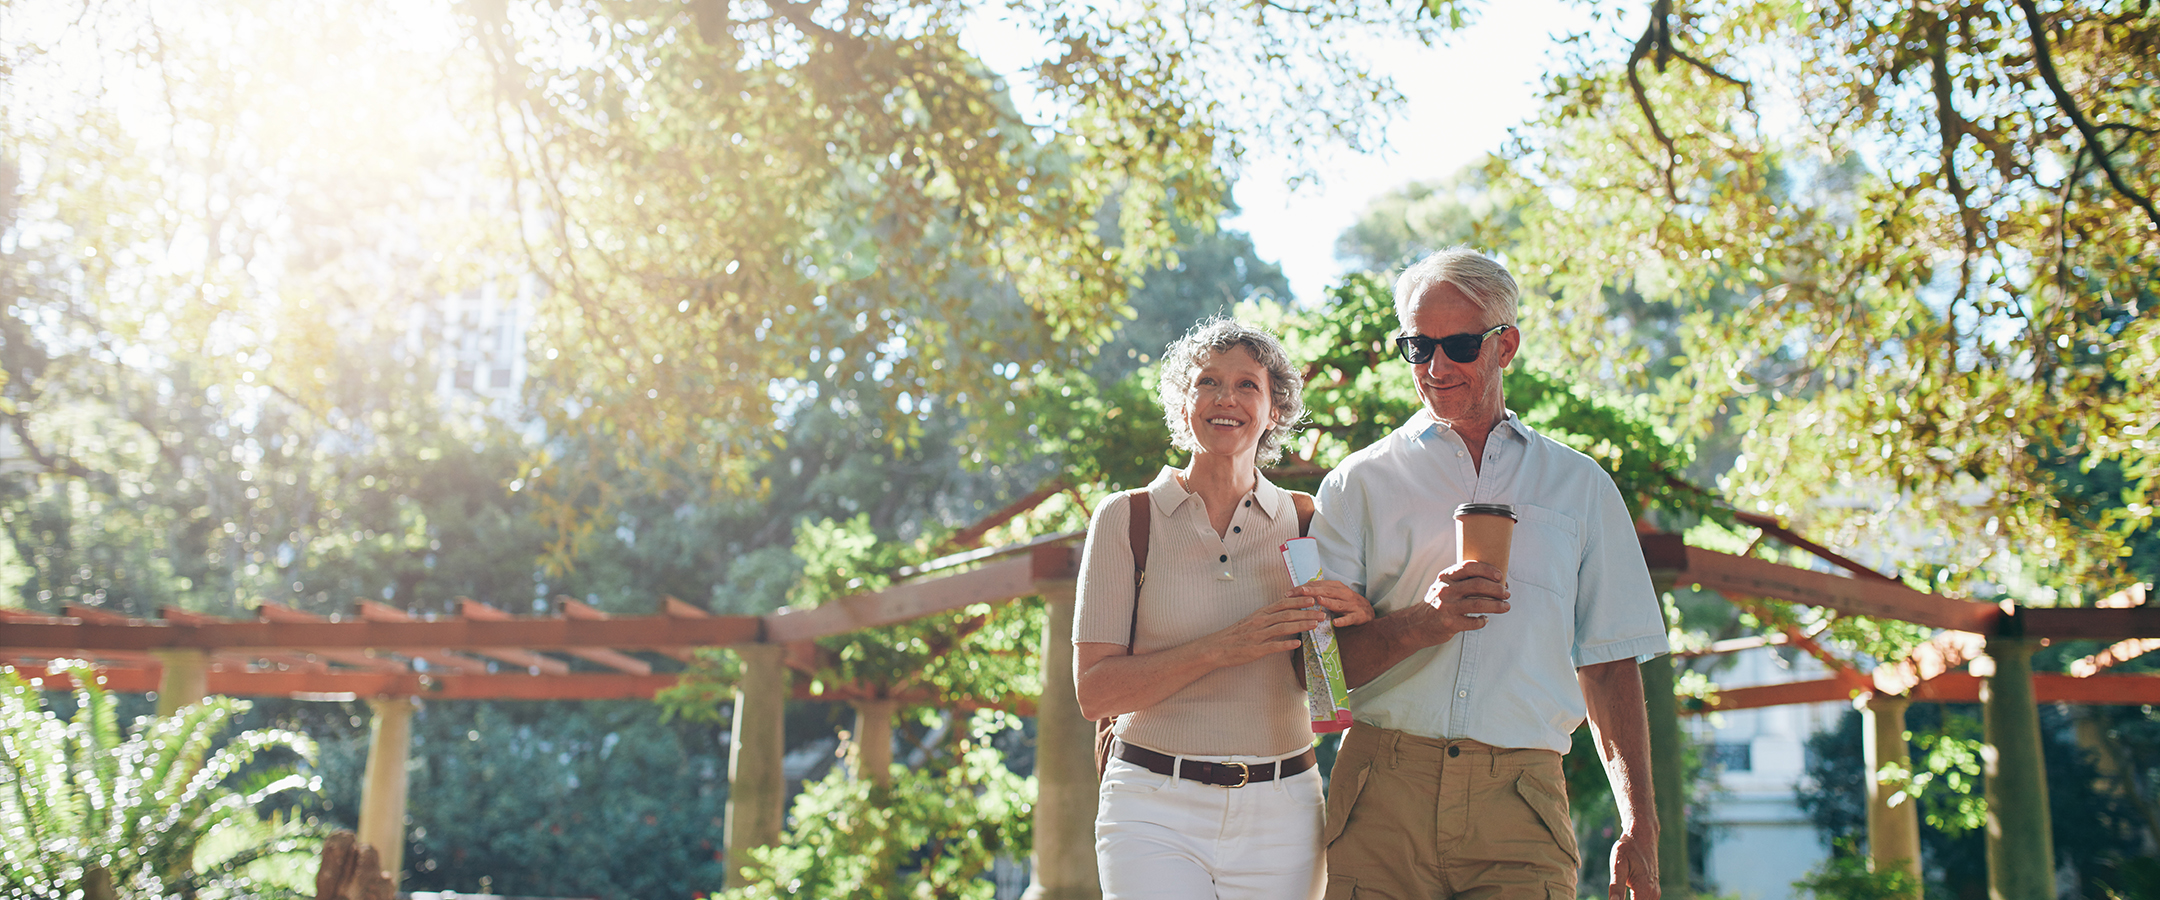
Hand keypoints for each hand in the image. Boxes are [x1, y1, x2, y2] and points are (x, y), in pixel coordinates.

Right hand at [1201, 595, 1325, 667]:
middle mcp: (1260, 622)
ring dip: (1301, 625)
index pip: (1283, 604)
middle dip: (1306, 612)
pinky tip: (1297, 644)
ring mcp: (1258, 635)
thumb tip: (1287, 614)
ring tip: (1315, 624)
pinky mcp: (1255, 649)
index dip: (1299, 600)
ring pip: (1283, 628)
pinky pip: (1272, 646)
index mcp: (1261, 614)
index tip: (1313, 598)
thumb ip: (1269, 617)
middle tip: (1322, 611)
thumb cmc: (1236, 635)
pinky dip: (1285, 645)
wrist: (1216, 647)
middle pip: (1287, 614)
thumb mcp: (1253, 621)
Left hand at [1286, 579, 1374, 626]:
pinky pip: (1349, 619)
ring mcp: (1351, 605)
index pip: (1317, 585)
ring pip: (1338, 604)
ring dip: (1328, 602)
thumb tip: (1298, 591)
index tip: (1288, 593)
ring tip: (1318, 601)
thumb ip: (1319, 592)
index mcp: (1336, 587)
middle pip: (1326, 591)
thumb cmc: (1346, 603)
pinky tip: (1335, 623)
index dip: (1303, 588)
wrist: (1369, 611)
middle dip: (1312, 591)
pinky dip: (1343, 621)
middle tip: (1300, 592)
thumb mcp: (1334, 595)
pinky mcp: (1358, 616)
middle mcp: (1344, 594)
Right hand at [1400, 560, 1509, 644]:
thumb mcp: (1444, 586)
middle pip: (1478, 585)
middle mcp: (1446, 590)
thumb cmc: (1436, 603)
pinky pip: (1474, 622)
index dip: (1487, 570)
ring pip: (1479, 604)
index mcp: (1446, 578)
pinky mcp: (1450, 624)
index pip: (1469, 567)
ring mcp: (1447, 607)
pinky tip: (1485, 620)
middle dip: (1497, 589)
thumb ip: (1461, 580)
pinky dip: (1483, 621)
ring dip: (1497, 606)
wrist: (1416, 624)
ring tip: (1506, 607)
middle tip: (1506, 593)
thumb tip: (1493, 580)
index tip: (1500, 576)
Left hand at [1609, 828, 1659, 899]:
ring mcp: (1655, 893)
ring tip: (1617, 895)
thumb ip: (1616, 886)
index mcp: (1644, 889)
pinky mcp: (1653, 891)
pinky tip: (1621, 897)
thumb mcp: (1618, 865)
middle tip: (1614, 895)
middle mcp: (1653, 894)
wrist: (1642, 836)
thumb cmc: (1628, 848)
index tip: (1614, 899)